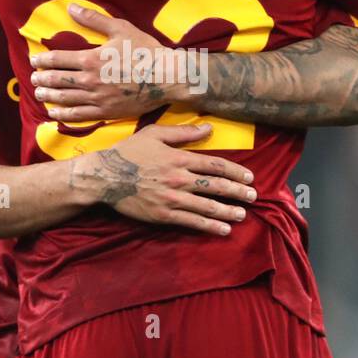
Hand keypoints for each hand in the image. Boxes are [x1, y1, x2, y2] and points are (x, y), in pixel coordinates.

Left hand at [29, 3, 186, 120]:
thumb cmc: (145, 51)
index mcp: (91, 59)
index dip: (43, 60)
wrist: (167, 77)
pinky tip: (54, 114)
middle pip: (57, 81)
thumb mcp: (120, 29)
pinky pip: (79, 116)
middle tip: (33, 79)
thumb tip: (70, 8)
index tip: (34, 61)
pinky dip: (63, 115)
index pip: (58, 60)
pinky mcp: (106, 112)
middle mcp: (90, 81)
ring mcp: (97, 99)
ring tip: (39, 94)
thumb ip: (94, 19)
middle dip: (42, 80)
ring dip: (48, 97)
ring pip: (65, 99)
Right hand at [68, 123, 255, 235]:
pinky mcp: (164, 215)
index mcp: (179, 158)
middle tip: (253, 196)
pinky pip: (192, 221)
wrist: (104, 177)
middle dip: (238, 192)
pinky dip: (210, 226)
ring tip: (242, 214)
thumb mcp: (154, 134)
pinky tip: (224, 229)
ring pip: (208, 206)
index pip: (215, 165)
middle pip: (216, 186)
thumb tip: (208, 128)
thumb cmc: (128, 152)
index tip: (249, 177)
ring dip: (228, 211)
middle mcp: (180, 178)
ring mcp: (172, 198)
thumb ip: (183, 133)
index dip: (235, 171)